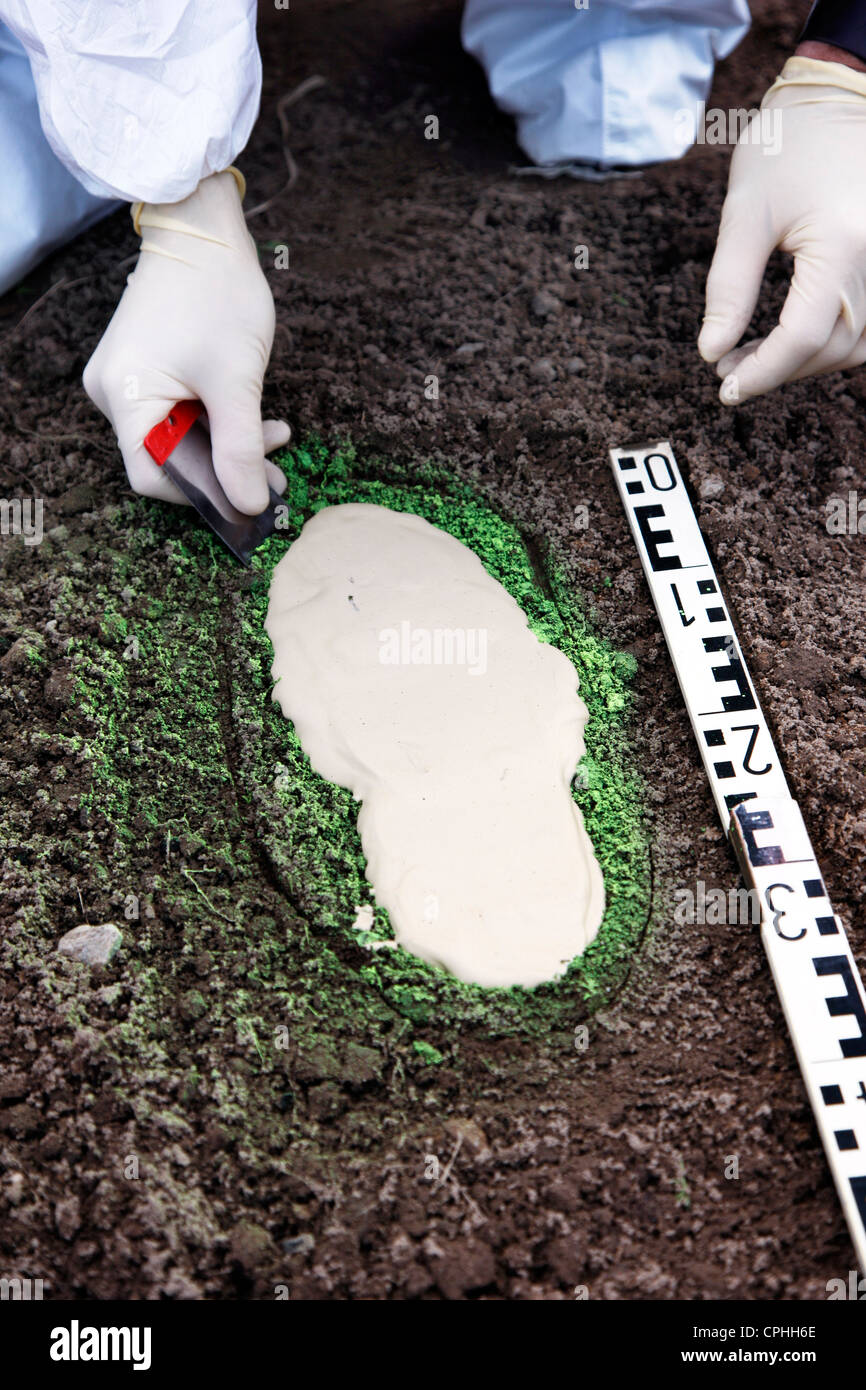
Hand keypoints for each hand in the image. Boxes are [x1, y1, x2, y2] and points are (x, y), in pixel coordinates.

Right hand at [84, 171, 289, 512]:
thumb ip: (241, 447)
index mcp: (125, 397)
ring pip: (179, 435)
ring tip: (277, 437)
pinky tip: (259, 419)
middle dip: (226, 467)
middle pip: (168, 457)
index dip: (203, 493)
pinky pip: (180, 411)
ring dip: (230, 443)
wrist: (203, 230)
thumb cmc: (217, 295)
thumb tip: (250, 505)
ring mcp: (129, 379)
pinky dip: (219, 419)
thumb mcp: (236, 380)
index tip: (248, 493)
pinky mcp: (147, 368)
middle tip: (274, 474)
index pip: (154, 477)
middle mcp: (115, 392)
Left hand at [699, 52, 865, 404]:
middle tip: (729, 371)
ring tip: (753, 358)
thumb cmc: (788, 146)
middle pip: (831, 348)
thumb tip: (712, 352)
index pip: (803, 337)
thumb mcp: (744, 214)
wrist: (837, 99)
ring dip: (804, 363)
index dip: (762, 372)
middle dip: (779, 370)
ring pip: (854, 345)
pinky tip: (790, 341)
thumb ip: (729, 288)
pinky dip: (829, 343)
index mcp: (841, 246)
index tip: (725, 389)